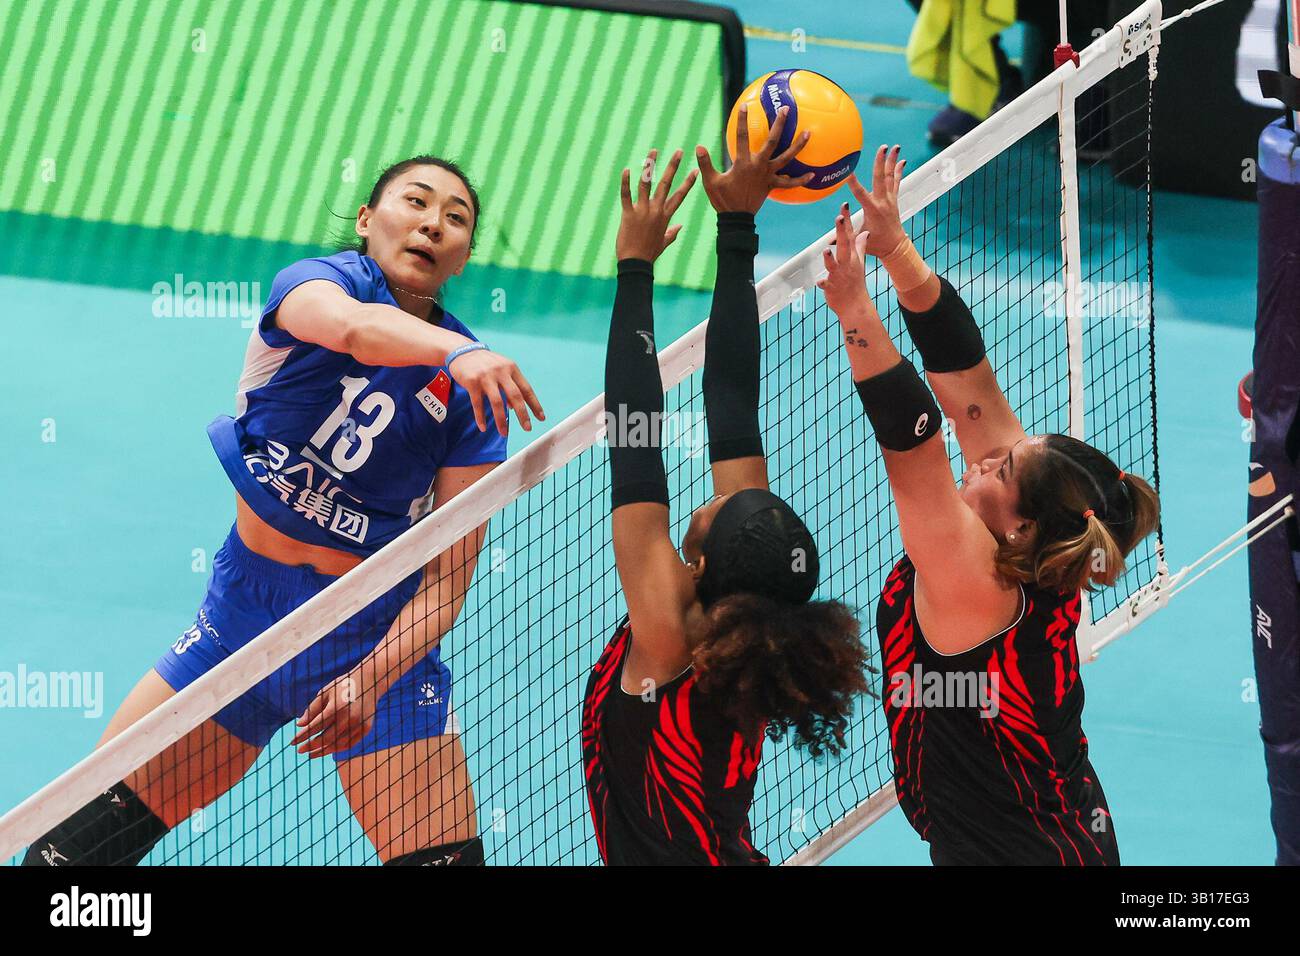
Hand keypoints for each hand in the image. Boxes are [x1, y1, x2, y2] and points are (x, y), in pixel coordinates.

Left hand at [291, 672, 376, 758]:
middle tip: (300, 750)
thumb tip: (300, 725)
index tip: (292, 743)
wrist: (370, 681)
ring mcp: (358, 724)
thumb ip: (312, 709)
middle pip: (325, 738)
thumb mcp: (326, 692)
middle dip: (311, 746)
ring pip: (337, 744)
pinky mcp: (366, 728)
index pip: (315, 727)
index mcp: (336, 707)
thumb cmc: (343, 686)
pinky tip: (328, 750)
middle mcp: (348, 717)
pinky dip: (337, 748)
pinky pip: (349, 744)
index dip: (302, 736)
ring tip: (311, 754)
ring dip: (323, 751)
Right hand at [447, 347, 543, 437]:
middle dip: (523, 414)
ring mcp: (486, 376)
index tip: (541, 418)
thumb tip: (515, 408)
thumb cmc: (486, 364)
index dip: (535, 405)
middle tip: (528, 428)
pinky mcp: (472, 382)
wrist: (462, 351)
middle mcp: (501, 371)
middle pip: (515, 396)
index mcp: (512, 368)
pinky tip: (483, 427)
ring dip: (501, 420)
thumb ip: (510, 386)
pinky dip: (481, 417)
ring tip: (504, 433)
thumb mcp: (502, 370)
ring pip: (497, 402)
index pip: (527, 389)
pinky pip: (478, 404)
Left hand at [616, 148, 697, 261]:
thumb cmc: (649, 254)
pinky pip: (626, 195)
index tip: (696, 170)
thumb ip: (673, 233)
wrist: (636, 263)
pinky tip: (626, 170)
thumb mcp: (664, 243)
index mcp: (665, 216)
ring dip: (650, 166)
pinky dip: (626, 182)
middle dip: (673, 166)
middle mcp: (656, 210)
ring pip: (647, 184)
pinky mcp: (628, 214)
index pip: (680, 196)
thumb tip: (680, 226)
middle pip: (666, 184)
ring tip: (653, 151)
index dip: (688, 183)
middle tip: (678, 151)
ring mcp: (642, 211)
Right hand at [695, 104, 813, 213]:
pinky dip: (801, 179)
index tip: (744, 106)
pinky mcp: (773, 185)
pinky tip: (812, 174)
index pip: (741, 137)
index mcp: (743, 163)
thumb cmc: (723, 199)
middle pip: (772, 141)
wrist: (736, 219)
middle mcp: (759, 165)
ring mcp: (768, 175)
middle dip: (779, 124)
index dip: (742, 121)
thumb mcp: (710, 181)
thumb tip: (698, 147)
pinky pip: (790, 183)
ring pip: (787, 158)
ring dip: (798, 145)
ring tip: (808, 133)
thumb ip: (706, 163)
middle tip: (786, 109)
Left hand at [817, 201, 870, 317]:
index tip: (844, 205)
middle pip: (843, 245)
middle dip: (841, 231)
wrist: (855, 305)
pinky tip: (820, 282)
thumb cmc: (855, 283)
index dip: (846, 220)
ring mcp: (839, 275)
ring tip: (827, 250)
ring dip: (830, 258)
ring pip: (834, 265)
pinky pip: (827, 285)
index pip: (849, 234)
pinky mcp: (832, 288)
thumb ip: (860, 246)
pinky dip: (823, 284)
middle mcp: (846, 264)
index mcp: (852, 256)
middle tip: (839, 217)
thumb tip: (864, 232)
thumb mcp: (859, 262)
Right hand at [845, 145, 907, 257]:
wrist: (895, 247)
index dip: (853, 182)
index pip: (860, 193)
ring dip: (892, 161)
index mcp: (872, 210)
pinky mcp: (894, 200)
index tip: (848, 171)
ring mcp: (890, 199)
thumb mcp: (857, 240)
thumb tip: (827, 240)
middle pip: (881, 178)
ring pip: (891, 176)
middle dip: (881, 162)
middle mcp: (883, 202)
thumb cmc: (876, 244)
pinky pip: (896, 182)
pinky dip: (898, 171)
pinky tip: (901, 161)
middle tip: (883, 147)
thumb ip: (843, 236)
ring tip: (895, 147)